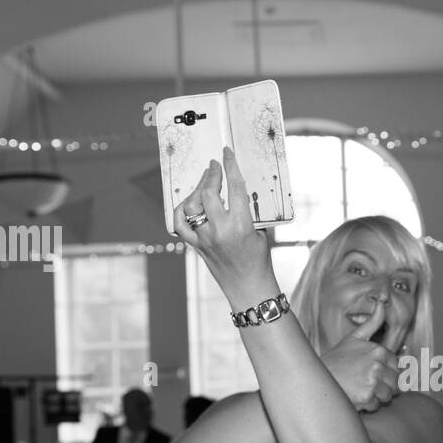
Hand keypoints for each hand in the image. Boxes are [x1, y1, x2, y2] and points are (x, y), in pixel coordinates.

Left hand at [174, 148, 274, 302]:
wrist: (249, 289)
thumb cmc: (260, 262)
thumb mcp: (262, 233)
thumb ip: (248, 212)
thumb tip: (238, 192)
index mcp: (241, 226)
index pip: (235, 187)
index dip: (230, 167)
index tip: (226, 153)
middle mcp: (220, 231)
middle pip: (209, 193)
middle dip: (211, 175)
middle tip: (214, 166)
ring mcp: (205, 239)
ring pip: (192, 206)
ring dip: (197, 190)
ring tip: (205, 182)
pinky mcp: (196, 247)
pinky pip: (180, 224)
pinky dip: (181, 210)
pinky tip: (188, 202)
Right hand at [320, 304, 401, 411]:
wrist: (316, 378)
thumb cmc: (336, 359)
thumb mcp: (354, 337)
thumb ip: (373, 322)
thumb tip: (383, 301)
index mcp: (379, 350)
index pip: (396, 367)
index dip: (386, 373)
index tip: (371, 373)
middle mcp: (378, 365)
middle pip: (394, 383)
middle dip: (383, 386)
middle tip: (365, 384)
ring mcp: (373, 381)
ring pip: (387, 396)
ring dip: (376, 397)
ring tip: (360, 390)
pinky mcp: (367, 397)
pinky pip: (376, 406)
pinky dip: (367, 406)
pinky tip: (355, 397)